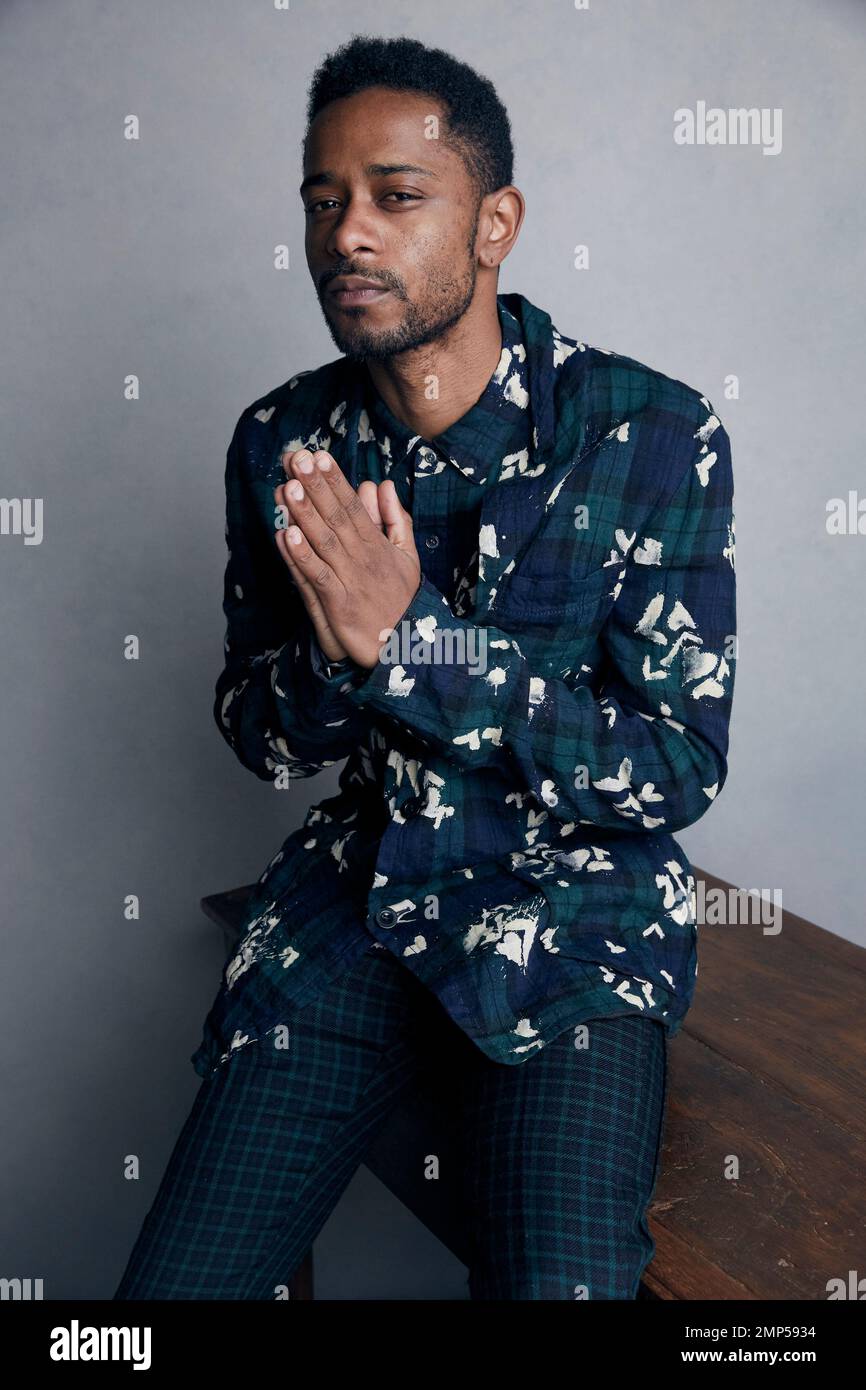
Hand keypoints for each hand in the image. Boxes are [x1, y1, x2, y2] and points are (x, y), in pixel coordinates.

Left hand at [273, 449, 420, 669]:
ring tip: (288, 488)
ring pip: (324, 541)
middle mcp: (363, 557)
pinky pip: (317, 576)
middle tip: (296, 458)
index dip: (335, 480)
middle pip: (336, 516)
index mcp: (377, 544)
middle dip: (316, 486)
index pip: (353, 505)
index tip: (318, 455)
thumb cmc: (402, 600)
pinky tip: (287, 535)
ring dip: (305, 514)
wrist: (407, 646)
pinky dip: (302, 556)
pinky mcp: (338, 603)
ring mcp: (350, 579)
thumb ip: (395, 520)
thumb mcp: (407, 557)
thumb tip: (383, 485)